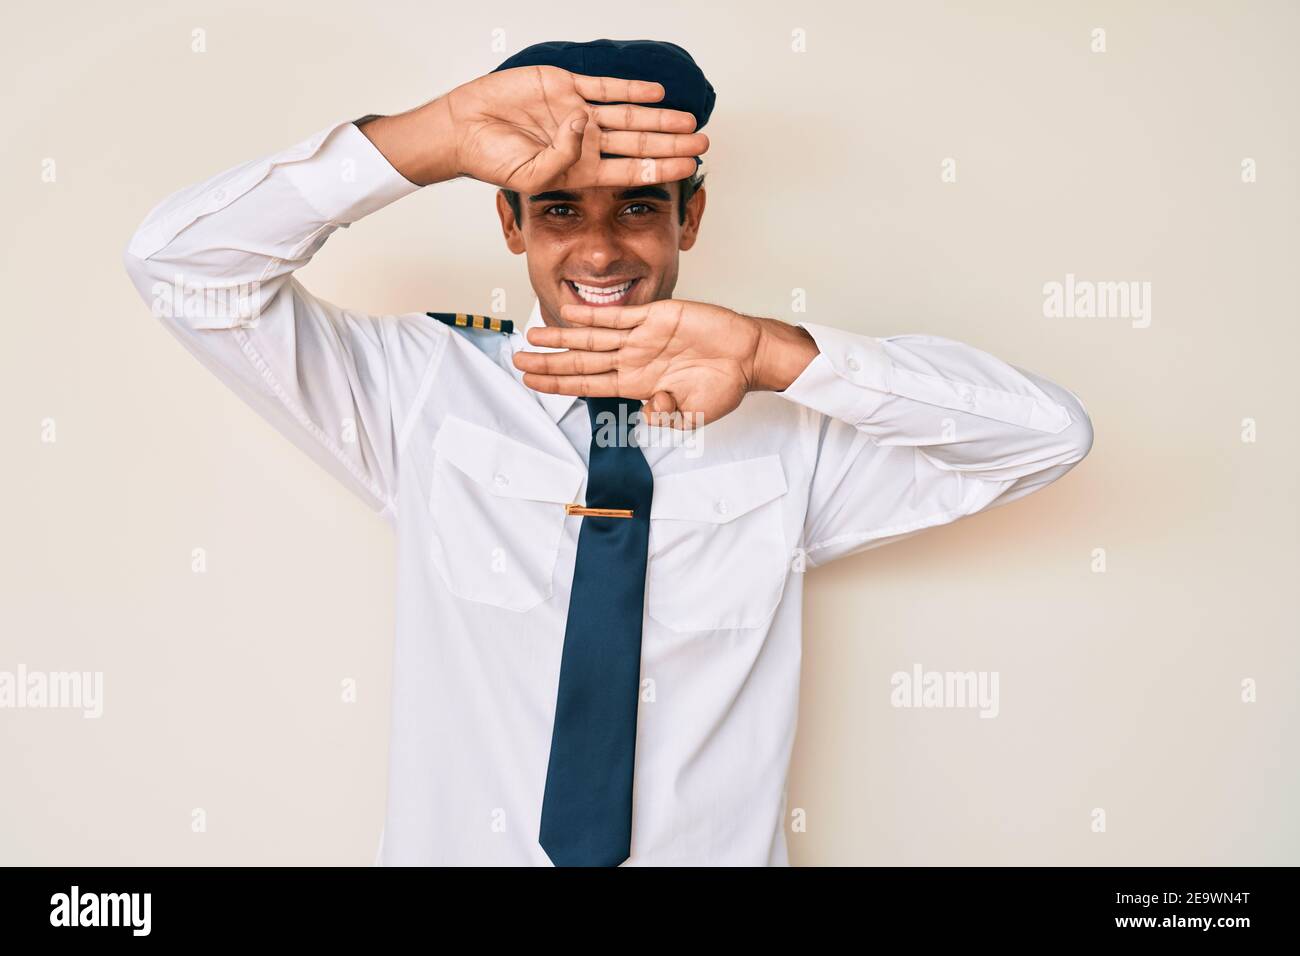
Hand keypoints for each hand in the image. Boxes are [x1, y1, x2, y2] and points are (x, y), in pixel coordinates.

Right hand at [362, 67, 707, 189]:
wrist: (463, 128)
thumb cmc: (491, 159)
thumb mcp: (530, 176)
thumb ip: (561, 158)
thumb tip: (585, 126)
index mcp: (580, 170)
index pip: (631, 170)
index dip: (662, 168)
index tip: (689, 166)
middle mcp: (585, 142)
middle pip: (639, 143)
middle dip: (672, 144)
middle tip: (704, 142)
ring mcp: (577, 114)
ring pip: (629, 116)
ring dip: (660, 119)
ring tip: (690, 120)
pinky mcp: (565, 86)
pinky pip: (605, 87)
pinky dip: (632, 89)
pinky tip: (658, 94)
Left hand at [513, 300, 818, 427]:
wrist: (748, 355)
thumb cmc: (724, 386)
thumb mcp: (695, 413)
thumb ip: (668, 414)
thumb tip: (646, 410)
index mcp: (638, 386)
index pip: (589, 384)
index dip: (559, 383)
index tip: (532, 382)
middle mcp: (633, 361)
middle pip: (582, 361)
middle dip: (549, 362)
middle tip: (518, 361)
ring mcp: (642, 338)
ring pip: (593, 337)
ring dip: (562, 336)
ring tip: (531, 335)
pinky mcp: (656, 316)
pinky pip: (618, 315)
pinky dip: (593, 313)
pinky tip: (568, 309)